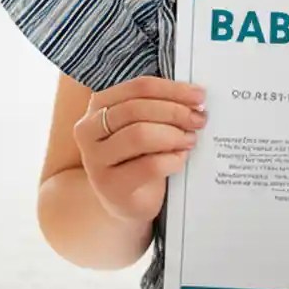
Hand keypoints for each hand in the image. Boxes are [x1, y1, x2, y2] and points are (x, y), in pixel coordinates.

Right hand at [73, 76, 206, 223]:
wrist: (127, 200)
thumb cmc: (139, 155)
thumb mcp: (144, 124)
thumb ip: (160, 107)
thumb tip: (195, 97)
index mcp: (100, 105)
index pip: (139, 87)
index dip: (172, 89)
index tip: (199, 96)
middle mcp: (89, 129)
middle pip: (137, 109)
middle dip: (175, 112)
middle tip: (199, 119)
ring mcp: (96, 159)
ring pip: (139, 135)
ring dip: (173, 135)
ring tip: (190, 139)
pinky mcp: (111, 186)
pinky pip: (149, 166)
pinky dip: (171, 160)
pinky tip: (180, 159)